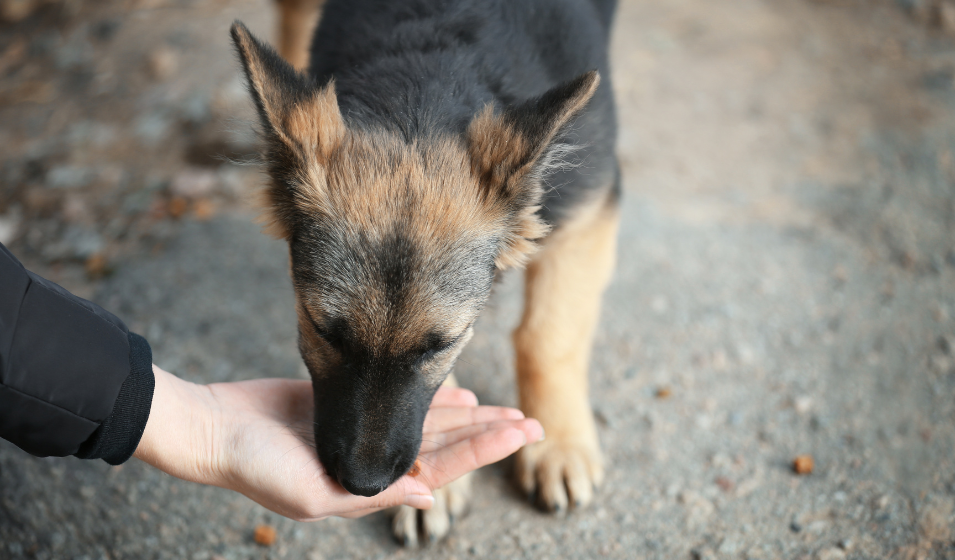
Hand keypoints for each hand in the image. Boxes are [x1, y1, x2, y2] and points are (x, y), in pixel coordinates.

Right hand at [133, 365, 542, 520]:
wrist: (215, 427)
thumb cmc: (254, 465)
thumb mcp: (311, 494)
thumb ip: (370, 493)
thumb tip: (426, 493)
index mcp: (370, 485)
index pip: (441, 467)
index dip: (483, 451)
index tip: (521, 435)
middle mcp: (373, 459)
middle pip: (445, 445)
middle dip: (488, 434)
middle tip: (532, 421)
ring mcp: (363, 429)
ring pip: (429, 423)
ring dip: (467, 418)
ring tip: (504, 411)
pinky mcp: (351, 402)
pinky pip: (400, 400)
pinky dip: (431, 399)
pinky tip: (459, 394)